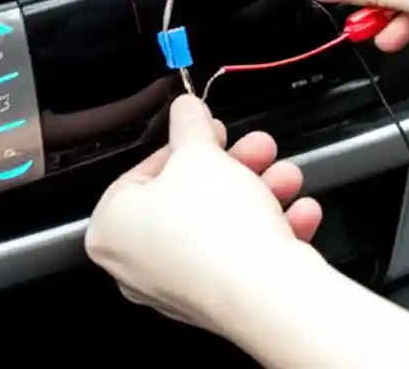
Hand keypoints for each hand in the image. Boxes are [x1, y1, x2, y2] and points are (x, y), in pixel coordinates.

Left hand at [85, 95, 323, 335]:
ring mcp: (178, 286)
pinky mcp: (218, 300)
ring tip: (285, 177)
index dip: (187, 144)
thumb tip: (185, 109)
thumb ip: (190, 124)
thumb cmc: (217, 228)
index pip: (145, 171)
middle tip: (258, 148)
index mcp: (111, 227)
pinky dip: (269, 230)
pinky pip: (242, 254)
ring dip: (261, 193)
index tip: (213, 130)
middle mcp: (136, 264)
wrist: (266, 294)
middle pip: (189, 196)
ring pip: (221, 224)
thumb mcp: (199, 153)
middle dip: (235, 167)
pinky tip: (297, 213)